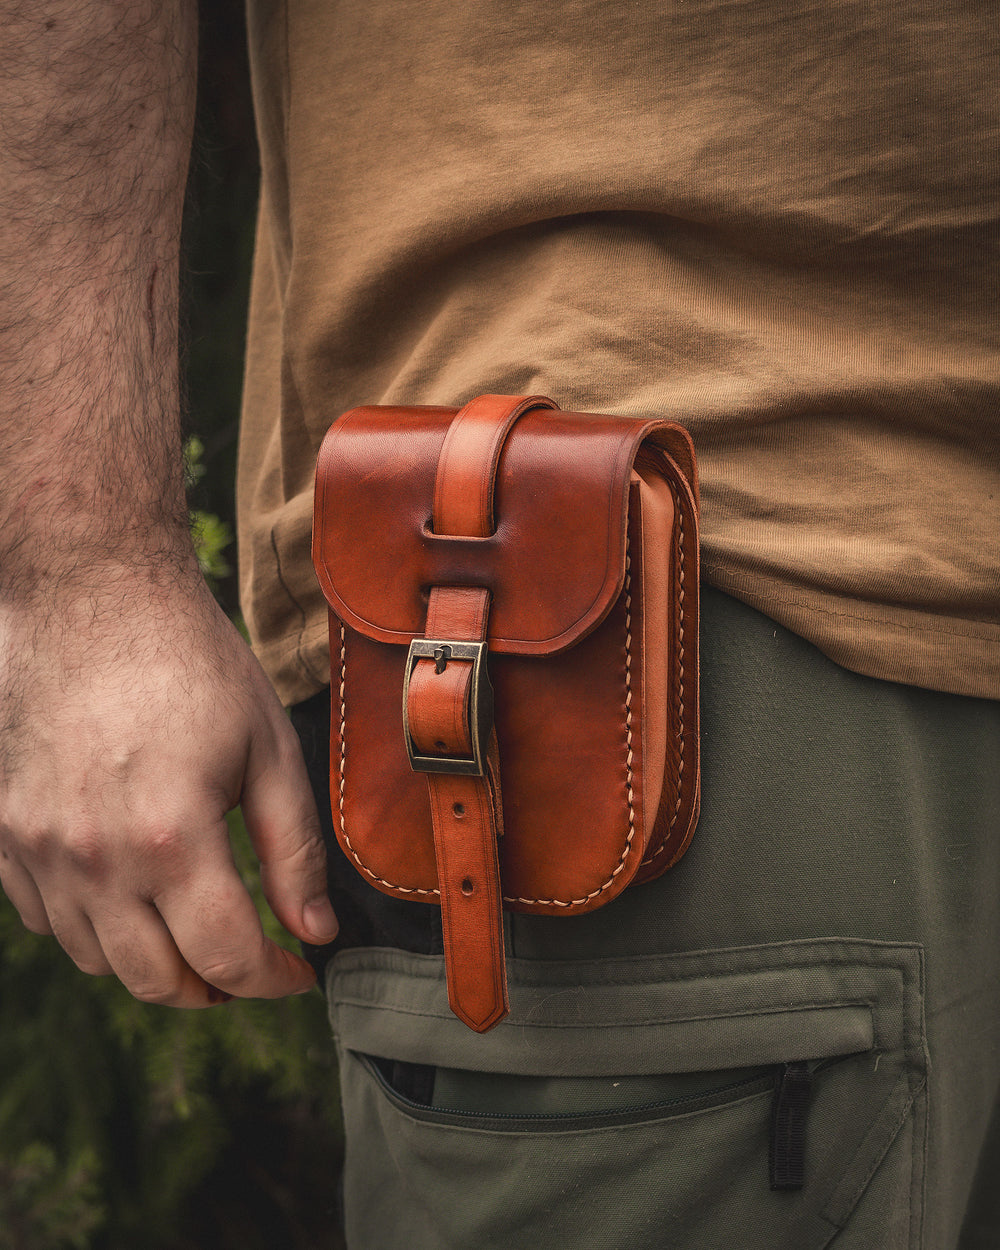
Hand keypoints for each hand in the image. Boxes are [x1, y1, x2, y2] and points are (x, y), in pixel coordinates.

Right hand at [0, 565, 337, 1006]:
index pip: (226, 958)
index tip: (298, 972)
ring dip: (152, 962)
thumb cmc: (191, 662)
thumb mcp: (267, 748)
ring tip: (193, 931)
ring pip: (96, 957)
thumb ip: (293, 850)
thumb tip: (316, 930)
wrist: (92, 594)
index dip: (273, 980)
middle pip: (154, 979)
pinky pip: (44, 918)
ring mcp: (34, 848)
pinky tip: (130, 894)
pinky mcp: (2, 829)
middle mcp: (91, 858)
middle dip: (213, 988)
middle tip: (246, 966)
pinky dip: (93, 926)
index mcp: (169, 837)